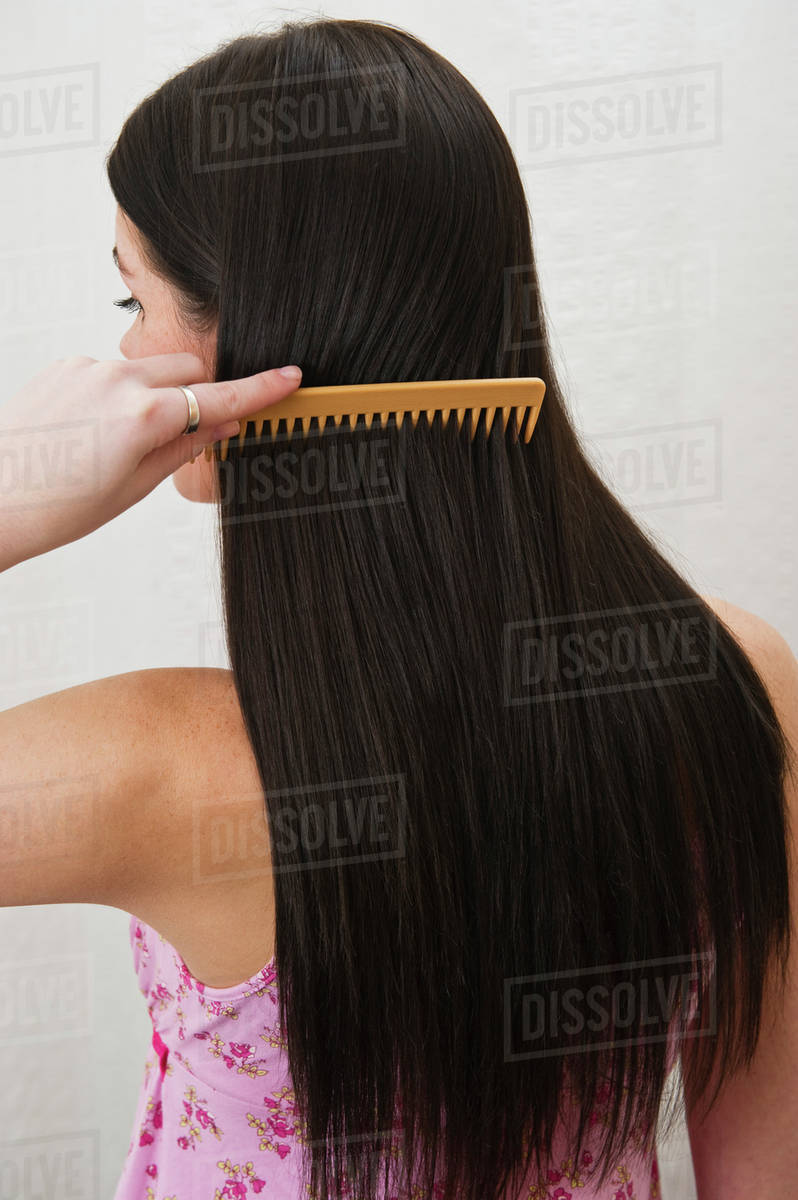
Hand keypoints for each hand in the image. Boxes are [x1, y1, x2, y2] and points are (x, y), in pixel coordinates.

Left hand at [0, 353, 302, 569]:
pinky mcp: (64, 365)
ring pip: (149, 369)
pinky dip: (119, 393)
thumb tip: (221, 423)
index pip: (218, 397)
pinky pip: (112, 371)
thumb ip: (184, 447)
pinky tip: (93, 431)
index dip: (260, 390)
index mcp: (142, 416)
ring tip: (120, 444)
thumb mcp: (133, 488)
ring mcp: (87, 367)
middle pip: (188, 370)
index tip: (289, 378)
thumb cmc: (54, 506)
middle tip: (187, 435)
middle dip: (199, 394)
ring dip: (156, 395)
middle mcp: (117, 379)